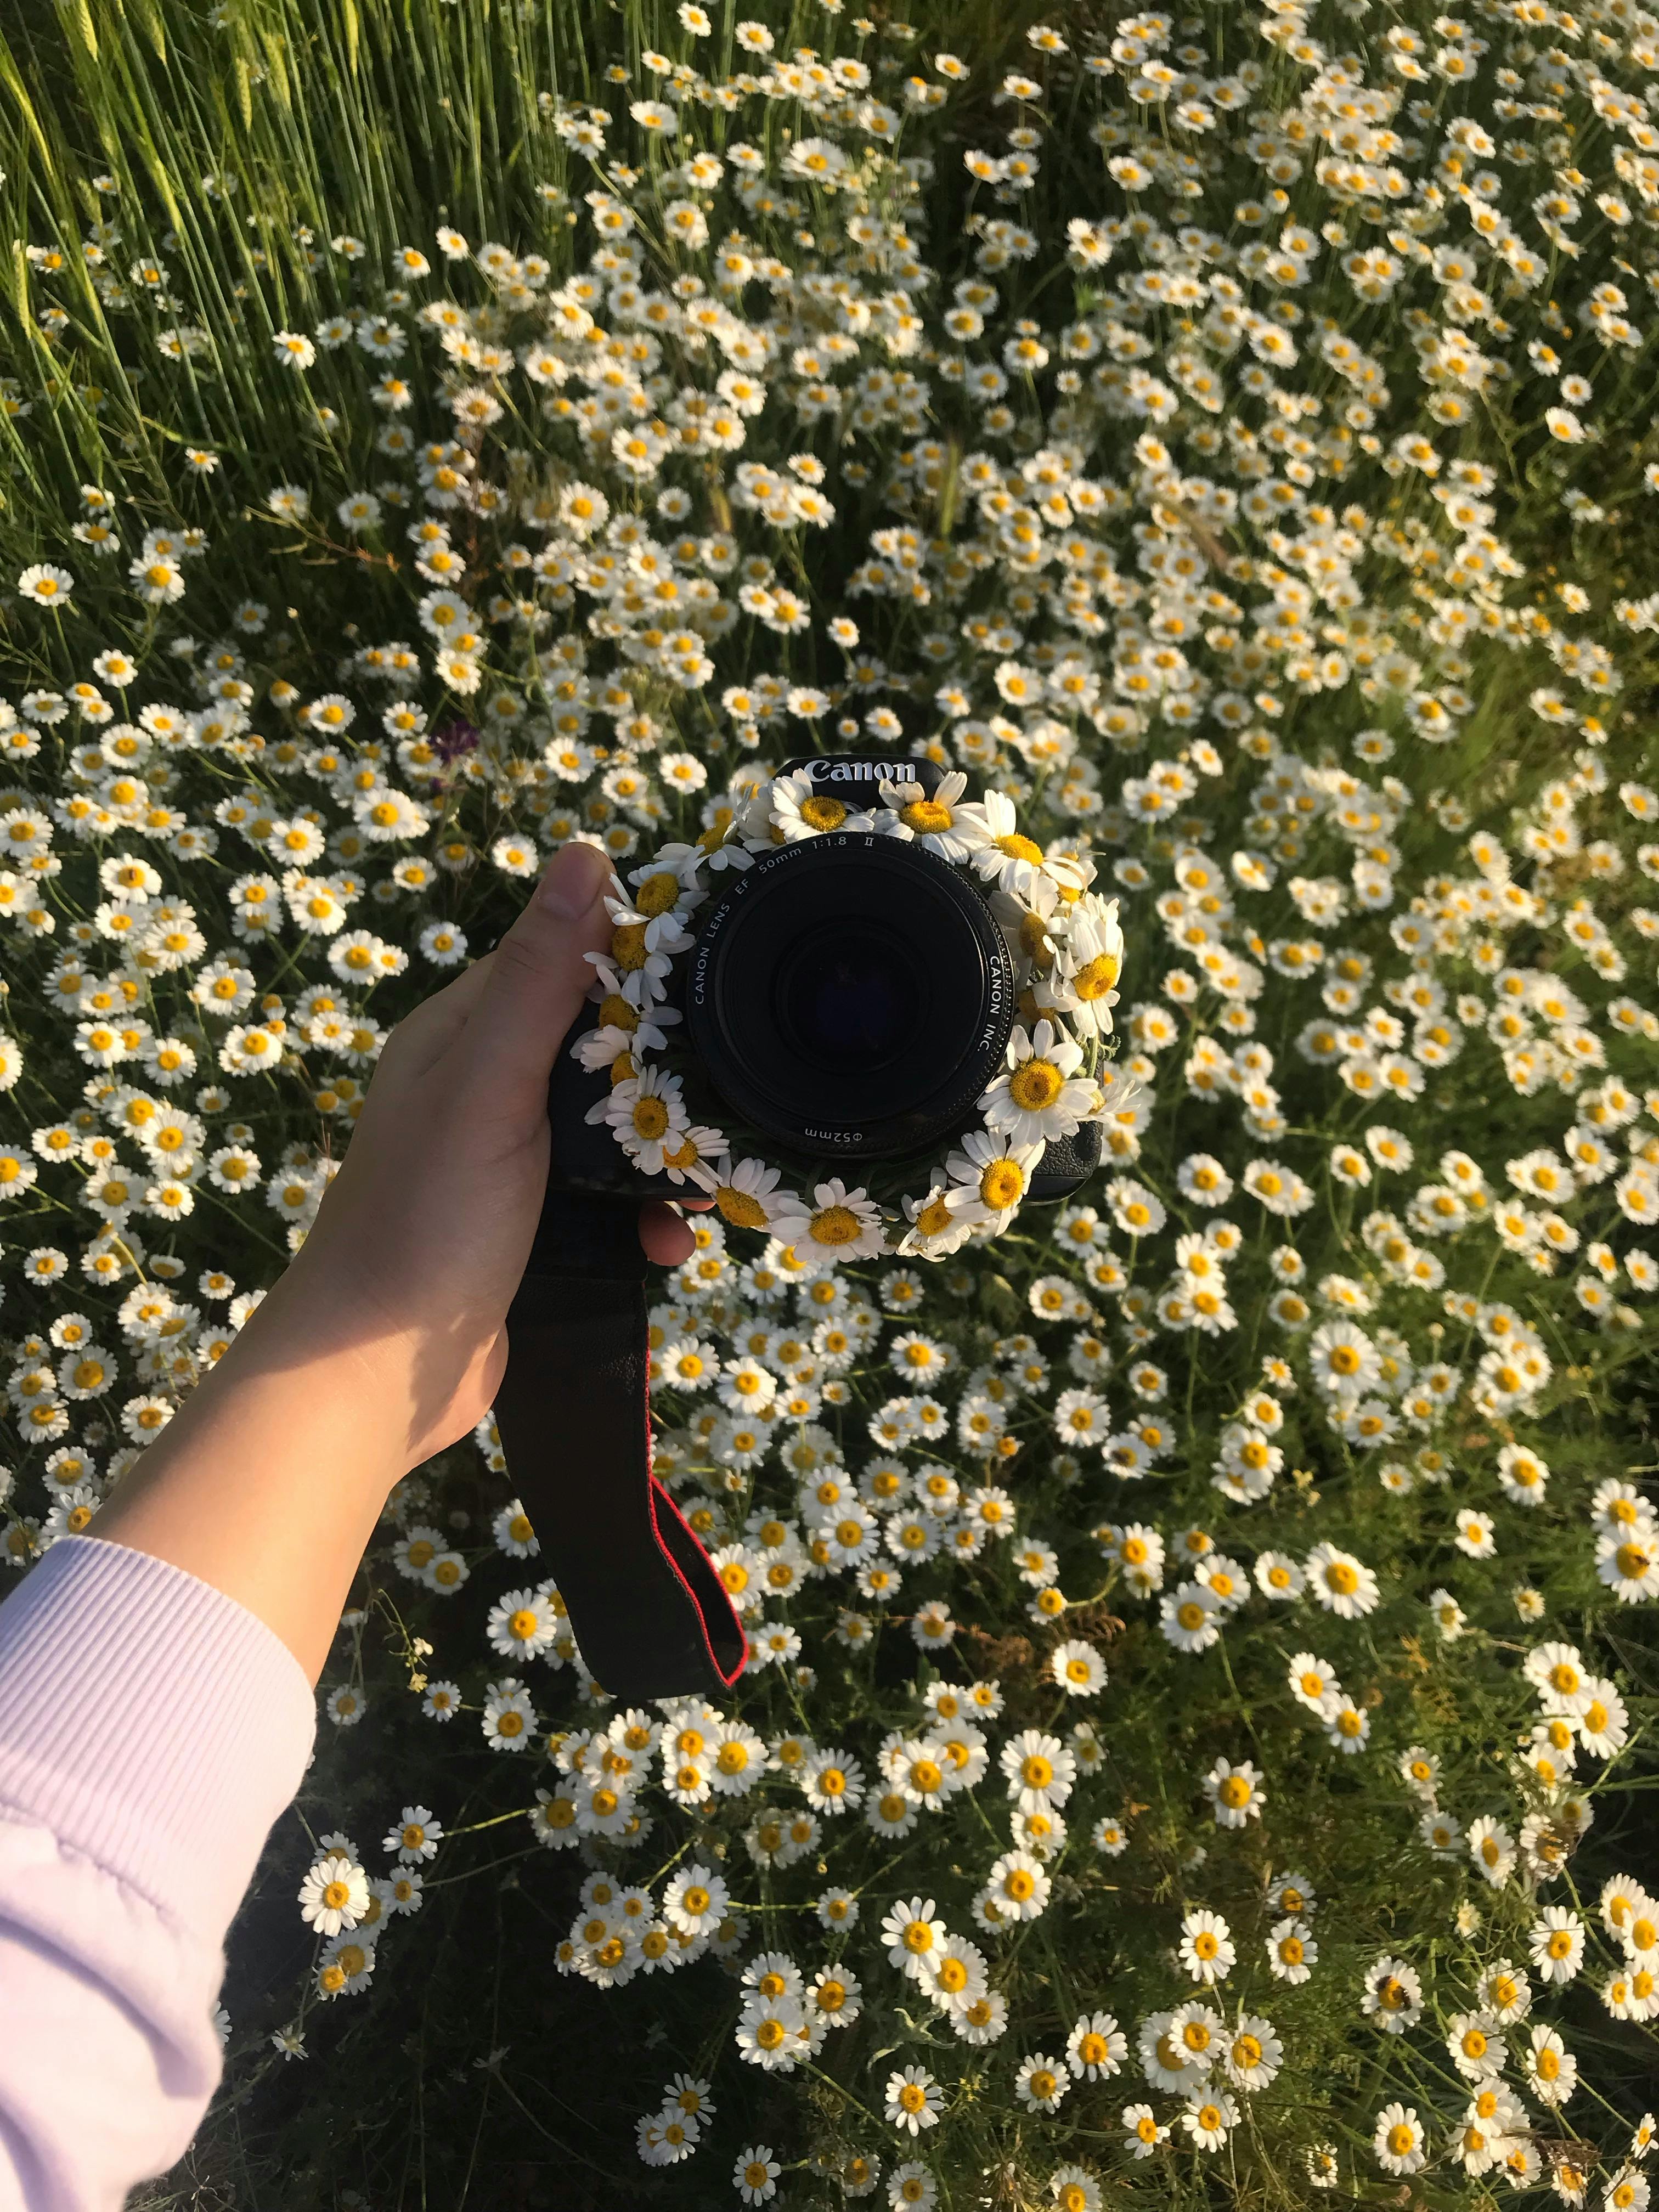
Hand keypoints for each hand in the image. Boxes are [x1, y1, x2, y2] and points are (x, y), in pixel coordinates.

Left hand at [259, 838, 699, 1468]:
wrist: (373, 1380)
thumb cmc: (425, 1222)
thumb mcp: (488, 1088)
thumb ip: (539, 980)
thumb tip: (588, 854)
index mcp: (460, 1038)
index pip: (563, 965)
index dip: (637, 966)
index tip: (717, 977)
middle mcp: (484, 1090)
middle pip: (603, 1051)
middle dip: (667, 1077)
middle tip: (729, 1097)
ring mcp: (511, 1167)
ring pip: (617, 1133)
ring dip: (665, 1158)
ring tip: (709, 1185)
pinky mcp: (537, 1233)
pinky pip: (613, 1205)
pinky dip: (648, 1220)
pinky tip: (672, 1245)